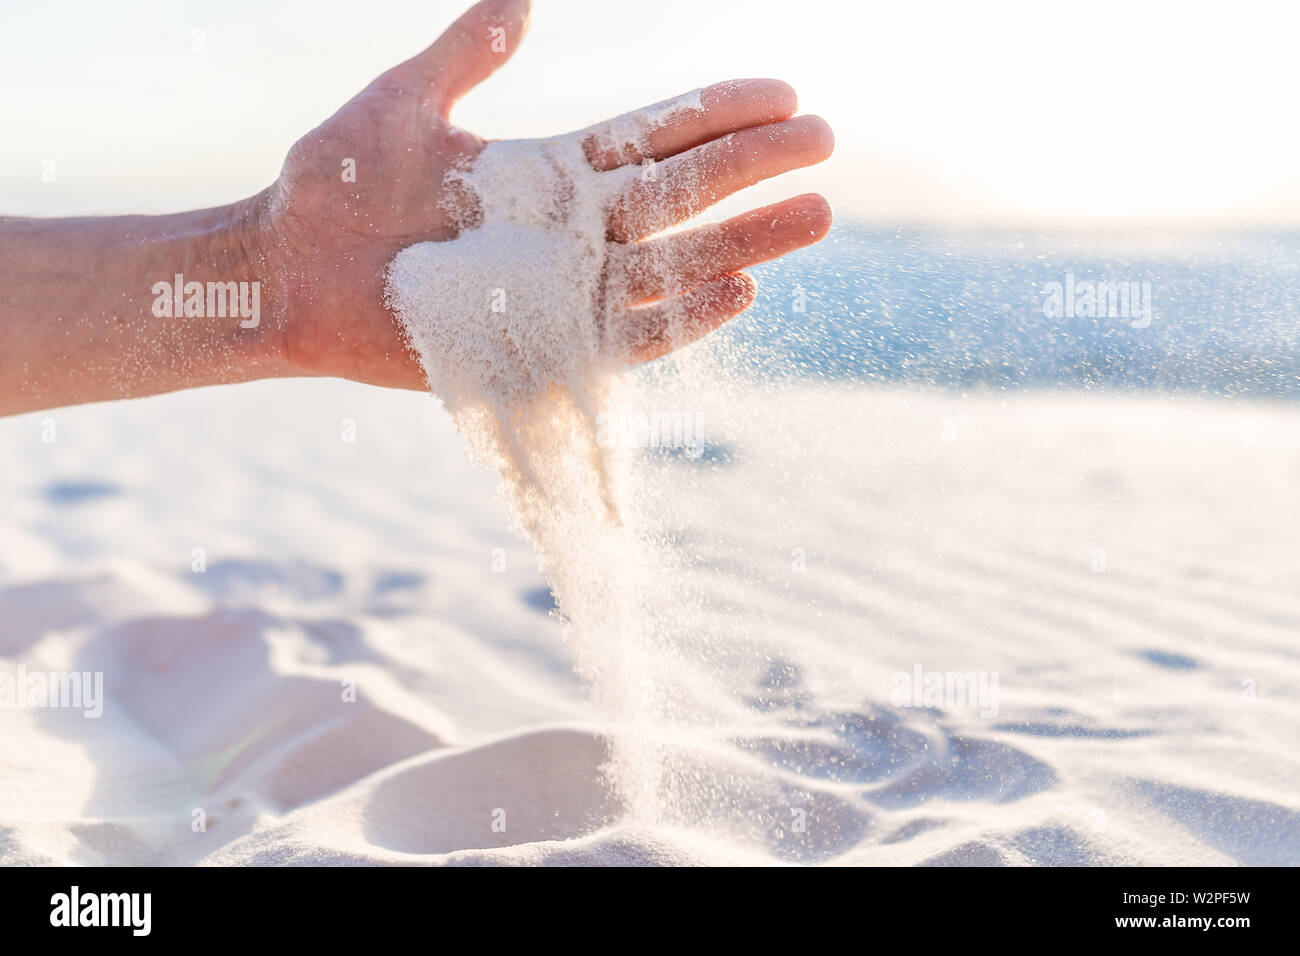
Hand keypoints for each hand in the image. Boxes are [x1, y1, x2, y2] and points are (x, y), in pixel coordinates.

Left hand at [256, 0, 833, 389]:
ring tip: (816, 215)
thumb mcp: (401, 102)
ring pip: (671, 265)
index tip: (783, 93)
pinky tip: (741, 290)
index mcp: (545, 171)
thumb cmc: (329, 187)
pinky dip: (681, 317)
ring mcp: (558, 291)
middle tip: (826, 142)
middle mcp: (567, 232)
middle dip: (753, 169)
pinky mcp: (538, 347)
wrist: (280, 272)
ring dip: (745, 241)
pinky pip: (625, 337)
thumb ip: (466, 54)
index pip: (652, 138)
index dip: (716, 113)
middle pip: (680, 196)